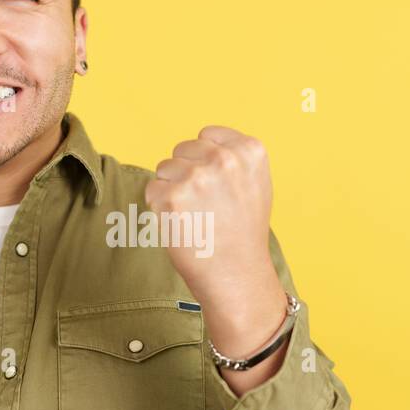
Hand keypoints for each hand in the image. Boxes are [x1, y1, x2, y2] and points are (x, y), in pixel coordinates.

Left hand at [144, 125, 276, 304]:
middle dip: (186, 173)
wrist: (237, 274)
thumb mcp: (256, 184)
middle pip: (182, 150)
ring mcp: (196, 178)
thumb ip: (235, 158)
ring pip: (164, 168)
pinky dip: (160, 207)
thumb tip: (204, 142)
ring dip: (171, 189)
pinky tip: (181, 225)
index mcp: (249, 151)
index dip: (204, 160)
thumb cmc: (244, 233)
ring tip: (194, 216)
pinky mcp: (172, 198)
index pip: (207, 135)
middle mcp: (224, 159)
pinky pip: (152, 190)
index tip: (214, 185)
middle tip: (204, 206)